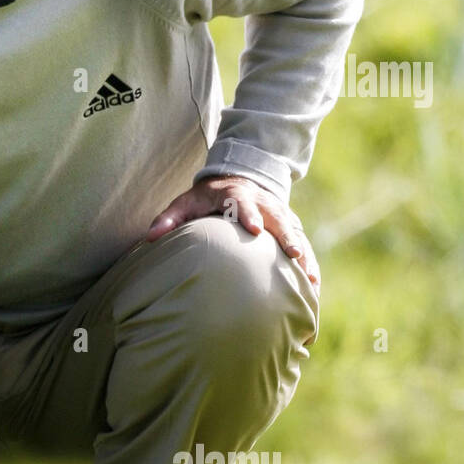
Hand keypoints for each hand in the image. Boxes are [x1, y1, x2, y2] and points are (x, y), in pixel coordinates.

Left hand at [146, 175, 319, 286]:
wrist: (237, 180)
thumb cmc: (205, 199)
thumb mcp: (185, 203)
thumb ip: (168, 219)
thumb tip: (150, 237)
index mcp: (235, 195)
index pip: (242, 203)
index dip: (249, 214)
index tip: (254, 229)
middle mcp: (263, 203)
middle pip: (277, 218)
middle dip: (286, 235)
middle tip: (293, 254)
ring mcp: (279, 214)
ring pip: (295, 232)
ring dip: (303, 253)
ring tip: (309, 277)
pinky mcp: (290, 226)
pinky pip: (303, 243)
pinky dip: (309, 262)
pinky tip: (313, 283)